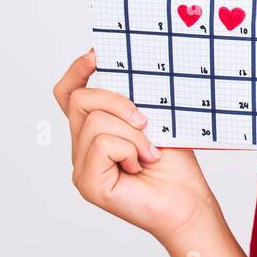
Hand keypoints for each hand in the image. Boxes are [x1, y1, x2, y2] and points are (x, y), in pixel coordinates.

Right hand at [53, 49, 218, 241]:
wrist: (189, 202)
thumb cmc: (175, 166)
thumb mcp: (156, 121)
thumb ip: (133, 102)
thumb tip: (127, 71)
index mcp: (94, 131)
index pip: (68, 95)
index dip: (76, 71)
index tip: (97, 54)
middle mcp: (81, 148)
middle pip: (81, 100)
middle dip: (118, 102)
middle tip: (147, 123)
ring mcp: (81, 167)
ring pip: (95, 122)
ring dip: (133, 134)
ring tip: (149, 154)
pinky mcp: (88, 184)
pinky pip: (102, 145)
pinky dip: (130, 150)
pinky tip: (140, 166)